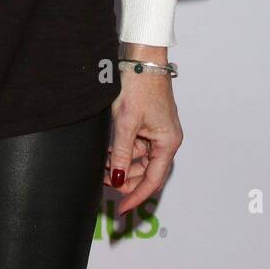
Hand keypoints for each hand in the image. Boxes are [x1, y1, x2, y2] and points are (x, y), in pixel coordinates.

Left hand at [104, 68, 182, 215]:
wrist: (142, 59)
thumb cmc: (140, 86)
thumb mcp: (126, 123)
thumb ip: (120, 153)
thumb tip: (116, 178)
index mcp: (167, 142)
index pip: (153, 180)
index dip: (137, 197)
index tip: (122, 209)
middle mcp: (166, 140)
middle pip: (145, 172)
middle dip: (124, 178)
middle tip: (102, 180)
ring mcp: (157, 131)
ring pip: (138, 159)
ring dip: (120, 164)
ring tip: (101, 163)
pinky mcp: (148, 123)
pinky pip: (135, 145)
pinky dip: (121, 150)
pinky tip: (107, 150)